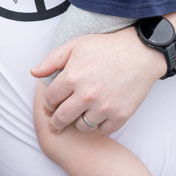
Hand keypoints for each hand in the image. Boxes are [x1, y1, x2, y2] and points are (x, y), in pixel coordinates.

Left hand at [29, 25, 164, 134]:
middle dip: (56, 122)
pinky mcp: (120, 115)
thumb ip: (52, 60)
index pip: (50, 100)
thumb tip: (33, 73)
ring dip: (79, 122)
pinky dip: (100, 125)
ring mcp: (104, 107)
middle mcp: (86, 95)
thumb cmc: (106, 47)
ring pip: (82, 126)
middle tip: (56, 124)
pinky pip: (103, 130)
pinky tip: (100, 116)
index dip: (48, 103)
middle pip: (62, 118)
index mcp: (71, 77)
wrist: (141, 52)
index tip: (52, 105)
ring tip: (81, 115)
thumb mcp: (75, 46)